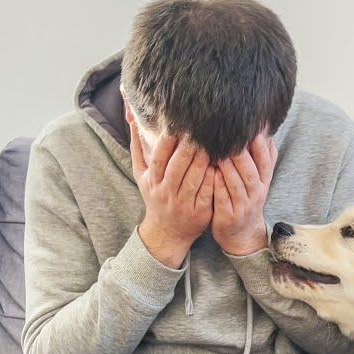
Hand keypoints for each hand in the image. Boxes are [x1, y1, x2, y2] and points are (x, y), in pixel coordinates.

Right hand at [131, 119, 214, 268]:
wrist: (166, 232)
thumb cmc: (155, 197)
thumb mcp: (141, 176)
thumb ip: (137, 149)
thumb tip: (133, 121)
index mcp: (152, 181)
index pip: (159, 158)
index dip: (168, 142)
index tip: (177, 127)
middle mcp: (166, 192)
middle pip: (177, 167)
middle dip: (188, 149)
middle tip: (199, 132)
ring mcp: (183, 203)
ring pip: (194, 179)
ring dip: (203, 161)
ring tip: (212, 145)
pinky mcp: (200, 212)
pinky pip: (207, 192)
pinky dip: (213, 179)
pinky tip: (220, 166)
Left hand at [212, 133, 277, 256]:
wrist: (241, 234)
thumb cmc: (246, 200)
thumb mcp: (260, 181)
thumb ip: (263, 159)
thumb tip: (267, 132)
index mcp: (263, 182)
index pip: (266, 163)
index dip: (262, 149)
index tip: (255, 132)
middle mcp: (256, 194)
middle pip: (252, 173)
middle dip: (243, 156)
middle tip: (233, 140)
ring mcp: (242, 206)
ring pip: (237, 186)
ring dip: (229, 169)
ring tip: (219, 154)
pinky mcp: (228, 216)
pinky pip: (223, 200)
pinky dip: (218, 187)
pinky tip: (211, 174)